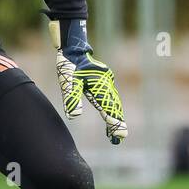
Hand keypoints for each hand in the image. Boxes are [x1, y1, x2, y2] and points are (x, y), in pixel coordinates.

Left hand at [50, 19, 126, 144]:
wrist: (73, 49)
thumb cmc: (69, 66)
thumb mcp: (68, 83)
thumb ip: (72, 99)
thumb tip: (74, 116)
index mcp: (99, 85)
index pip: (108, 107)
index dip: (114, 122)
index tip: (120, 135)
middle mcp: (106, 84)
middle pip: (114, 106)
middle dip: (117, 122)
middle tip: (119, 139)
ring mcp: (107, 82)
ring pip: (114, 102)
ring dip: (115, 117)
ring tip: (115, 134)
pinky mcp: (104, 82)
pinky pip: (111, 98)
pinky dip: (112, 108)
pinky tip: (110, 116)